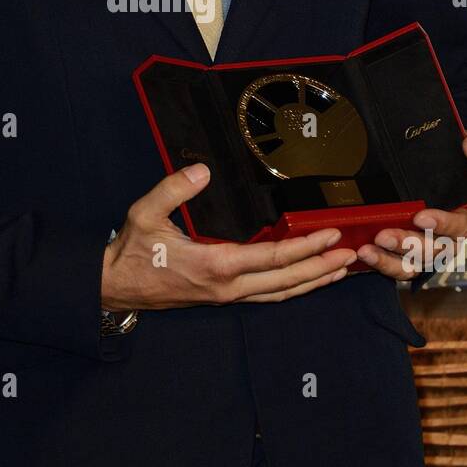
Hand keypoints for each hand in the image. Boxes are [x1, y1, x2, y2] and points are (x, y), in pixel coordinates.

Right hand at [102, 163, 356, 309]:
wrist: (114, 287)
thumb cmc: (132, 252)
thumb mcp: (145, 213)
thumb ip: (174, 189)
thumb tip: (202, 170)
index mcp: (215, 265)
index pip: (272, 258)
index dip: (305, 246)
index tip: (331, 234)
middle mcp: (227, 286)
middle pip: (286, 281)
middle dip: (321, 267)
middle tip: (352, 255)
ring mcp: (227, 295)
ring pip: (280, 293)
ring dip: (312, 281)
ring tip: (340, 270)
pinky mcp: (223, 296)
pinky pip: (267, 295)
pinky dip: (292, 287)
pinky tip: (306, 281)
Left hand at [356, 128, 466, 281]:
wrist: (441, 172)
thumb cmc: (459, 163)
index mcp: (465, 216)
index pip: (459, 226)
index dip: (442, 224)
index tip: (421, 216)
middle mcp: (448, 240)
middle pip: (432, 250)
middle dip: (408, 244)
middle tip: (384, 235)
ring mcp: (426, 251)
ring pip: (413, 264)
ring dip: (389, 259)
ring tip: (367, 250)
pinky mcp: (408, 256)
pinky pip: (397, 267)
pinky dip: (381, 264)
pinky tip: (364, 254)